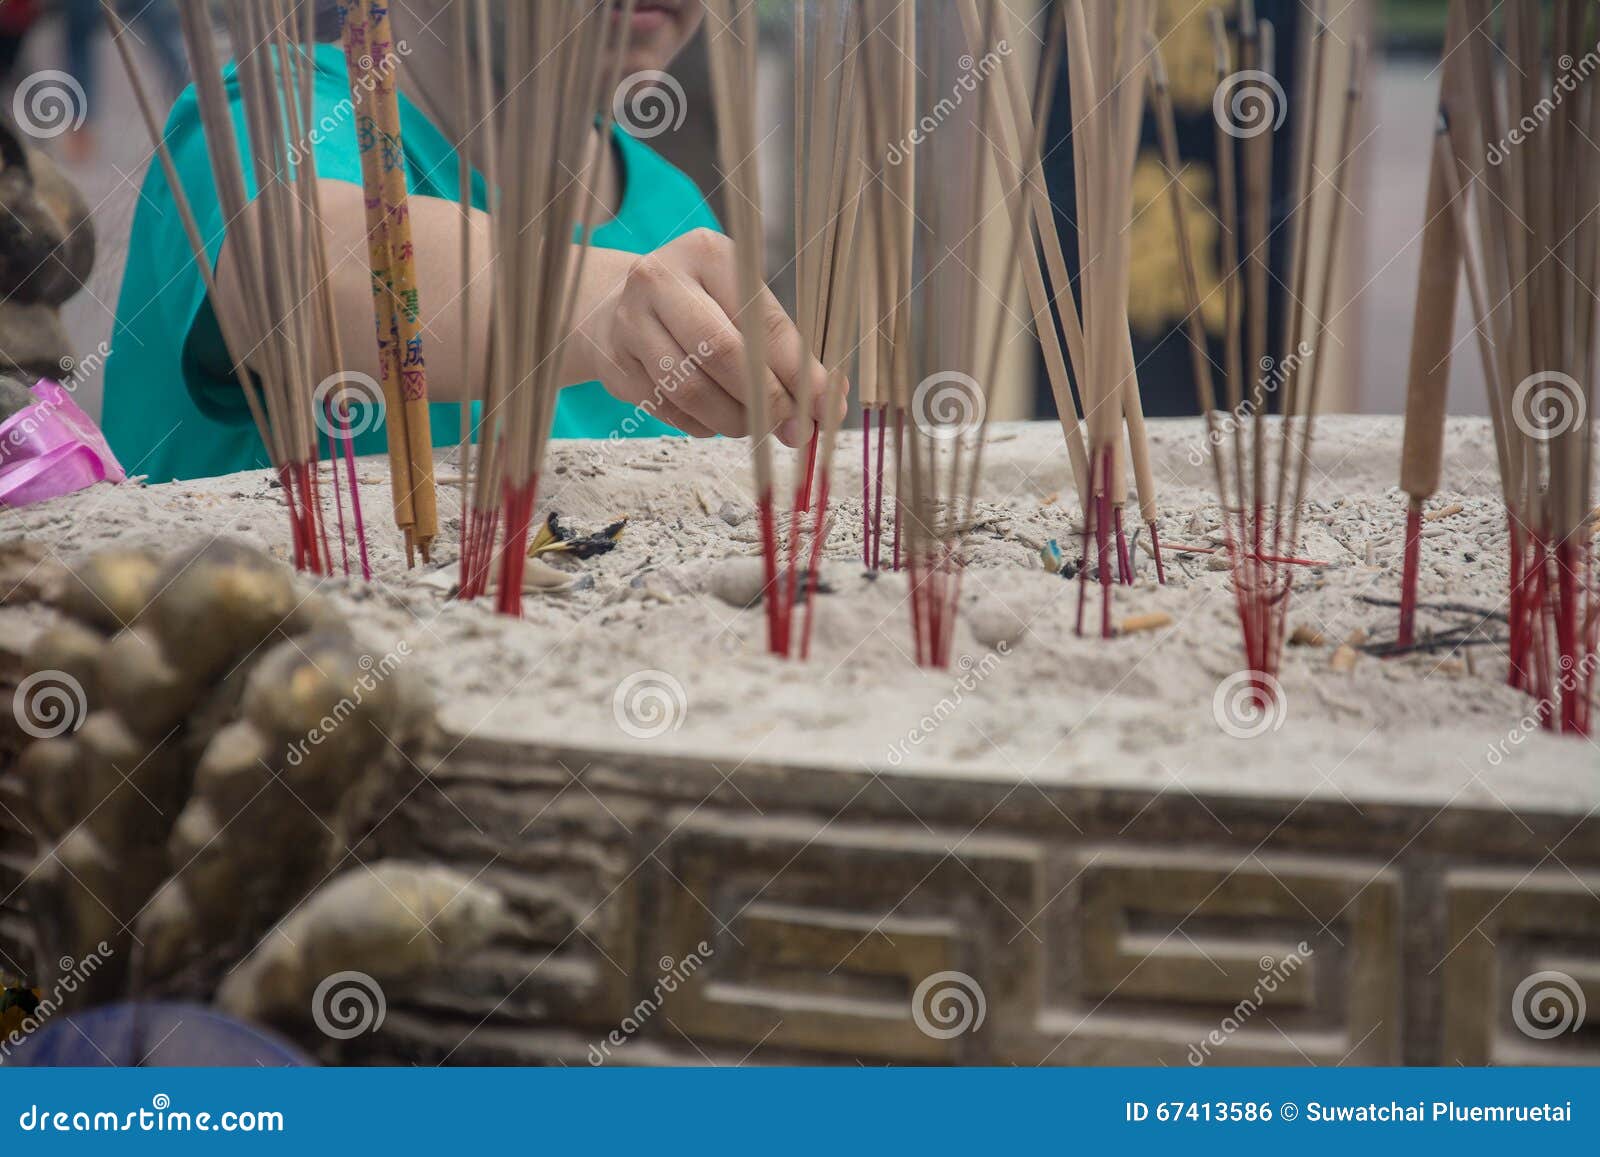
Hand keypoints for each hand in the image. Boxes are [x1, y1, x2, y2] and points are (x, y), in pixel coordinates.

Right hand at [577, 229, 840, 446]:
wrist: (611, 308)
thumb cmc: (698, 307)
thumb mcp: (741, 305)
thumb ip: (784, 350)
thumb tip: (830, 405)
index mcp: (707, 254)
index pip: (762, 321)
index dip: (798, 370)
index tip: (826, 405)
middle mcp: (662, 281)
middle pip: (724, 354)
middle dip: (768, 400)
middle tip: (793, 427)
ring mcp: (630, 323)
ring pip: (693, 391)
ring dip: (736, 420)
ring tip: (754, 425)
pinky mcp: (616, 366)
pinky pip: (671, 411)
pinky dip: (704, 425)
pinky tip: (716, 418)